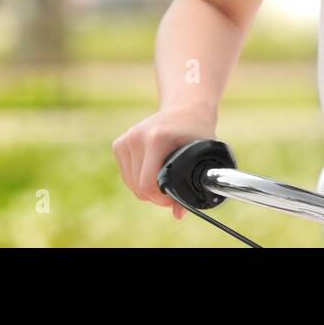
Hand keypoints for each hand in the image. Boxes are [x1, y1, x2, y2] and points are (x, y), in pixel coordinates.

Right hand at [113, 105, 217, 219]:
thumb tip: (178, 215)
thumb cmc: (198, 133)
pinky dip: (138, 179)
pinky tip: (154, 169)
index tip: (175, 197)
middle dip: (156, 195)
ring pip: (130, 183)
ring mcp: (126, 139)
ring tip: (165, 178)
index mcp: (157, 138)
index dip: (161, 198)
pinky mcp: (119, 143)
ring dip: (147, 188)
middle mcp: (137, 136)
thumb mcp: (204, 156)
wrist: (186, 109)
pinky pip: (126, 175)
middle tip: (173, 190)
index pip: (148, 184)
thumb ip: (194, 185)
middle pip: (138, 187)